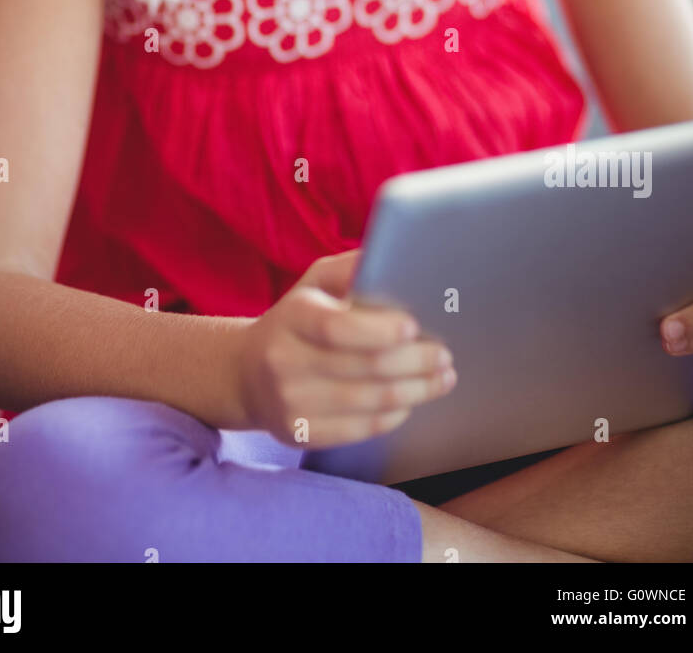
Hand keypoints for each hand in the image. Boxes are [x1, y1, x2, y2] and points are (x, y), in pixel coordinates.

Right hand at [235, 248, 456, 446]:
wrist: (246, 372)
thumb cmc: (296, 319)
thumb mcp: (313, 283)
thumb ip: (350, 269)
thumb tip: (393, 259)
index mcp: (291, 316)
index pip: (338, 327)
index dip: (380, 330)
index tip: (415, 327)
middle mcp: (284, 361)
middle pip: (365, 367)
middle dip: (416, 362)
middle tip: (445, 356)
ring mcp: (290, 402)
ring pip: (369, 402)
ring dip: (416, 391)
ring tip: (442, 378)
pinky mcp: (299, 433)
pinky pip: (360, 429)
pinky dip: (394, 415)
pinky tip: (411, 402)